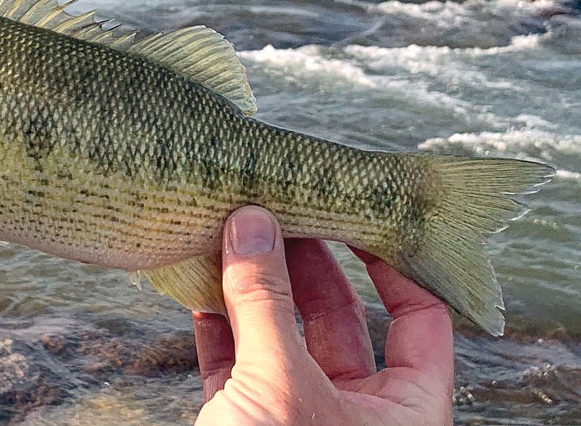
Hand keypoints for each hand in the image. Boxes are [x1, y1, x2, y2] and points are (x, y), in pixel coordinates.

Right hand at [194, 207, 453, 425]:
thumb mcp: (280, 385)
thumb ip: (265, 302)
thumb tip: (253, 222)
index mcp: (402, 412)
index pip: (419, 320)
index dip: (392, 263)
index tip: (352, 216)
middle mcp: (353, 411)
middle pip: (338, 316)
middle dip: (302, 262)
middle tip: (273, 211)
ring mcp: (294, 415)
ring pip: (278, 334)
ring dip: (249, 286)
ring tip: (229, 236)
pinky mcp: (243, 421)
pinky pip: (233, 360)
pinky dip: (215, 322)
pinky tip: (197, 286)